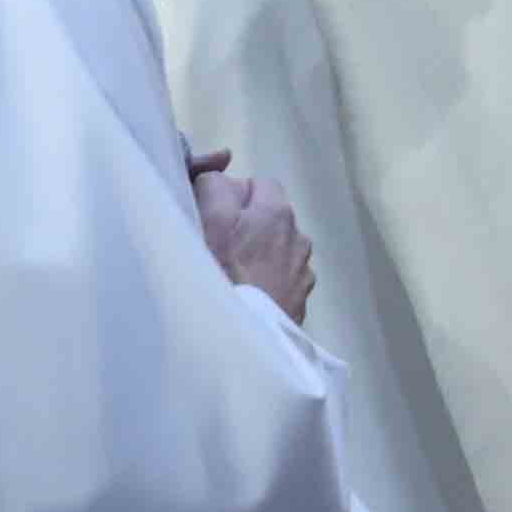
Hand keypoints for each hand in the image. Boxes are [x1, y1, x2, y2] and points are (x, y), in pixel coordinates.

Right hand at [191, 152, 315, 323]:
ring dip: (256, 254)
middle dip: (244, 224)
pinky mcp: (298, 302)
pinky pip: (279, 280)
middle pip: (269, 217)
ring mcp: (302, 273)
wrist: (241, 340)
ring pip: (276, 250)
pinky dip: (264, 282)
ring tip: (228, 273)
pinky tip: (243, 296)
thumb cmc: (221, 274)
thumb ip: (214, 184)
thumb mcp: (209, 218)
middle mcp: (299, 238)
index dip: (231, 195)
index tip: (210, 215)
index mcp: (278, 213)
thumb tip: (220, 170)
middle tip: (215, 245)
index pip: (257, 184)